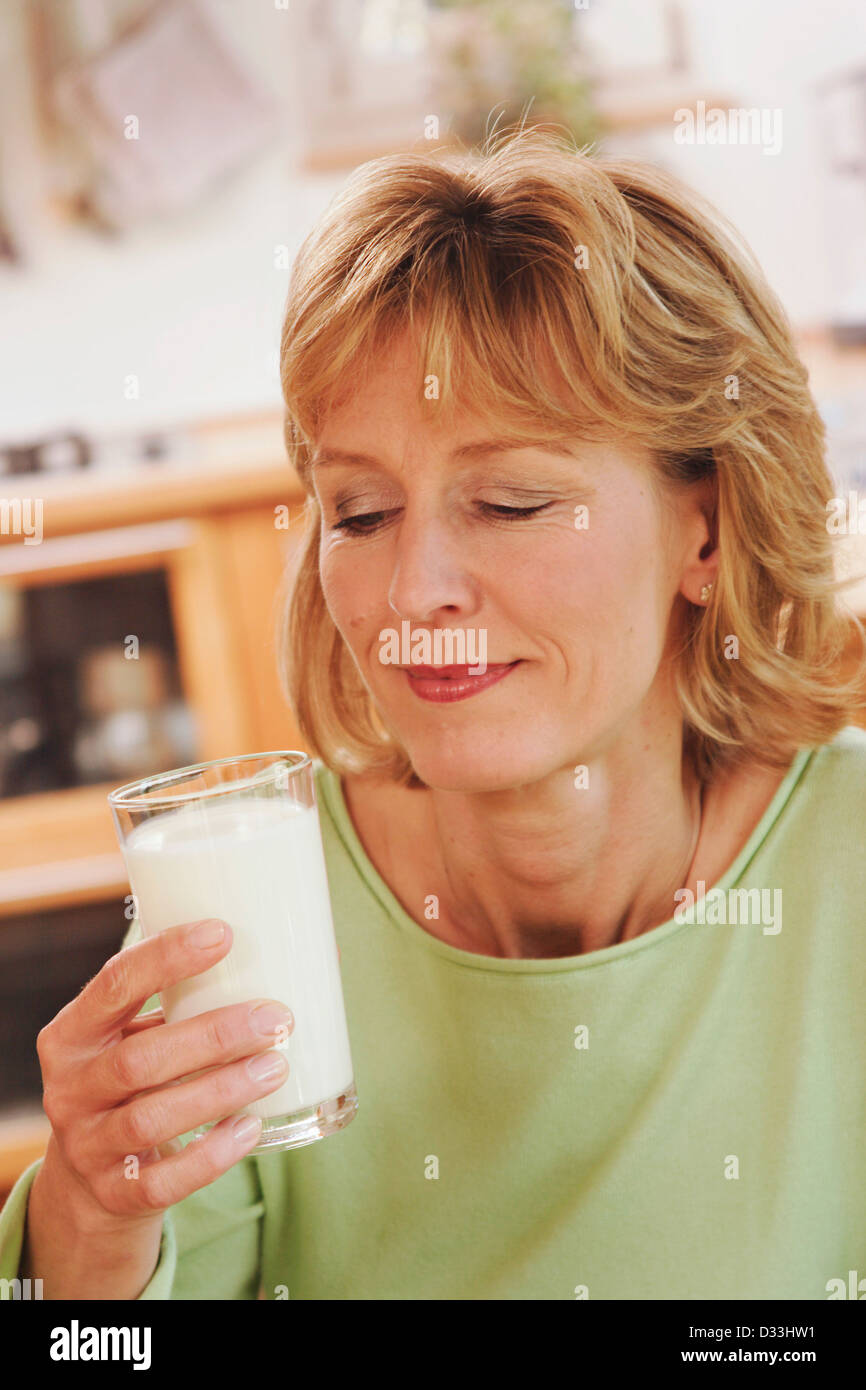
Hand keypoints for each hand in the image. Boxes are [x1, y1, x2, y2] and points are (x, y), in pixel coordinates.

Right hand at [36, 918, 291, 1221]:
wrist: (89, 1180)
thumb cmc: (133, 1081)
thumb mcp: (134, 1035)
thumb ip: (188, 1000)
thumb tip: (309, 952)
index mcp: (72, 1033)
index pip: (113, 984)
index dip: (165, 957)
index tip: (223, 933)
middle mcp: (70, 1088)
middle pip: (139, 1060)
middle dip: (213, 1036)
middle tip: (276, 1018)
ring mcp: (87, 1146)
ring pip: (151, 1119)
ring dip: (221, 1090)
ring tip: (276, 1066)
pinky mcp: (115, 1194)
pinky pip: (163, 1181)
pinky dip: (211, 1156)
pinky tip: (250, 1128)